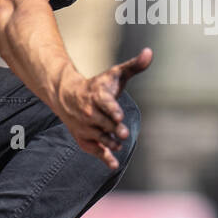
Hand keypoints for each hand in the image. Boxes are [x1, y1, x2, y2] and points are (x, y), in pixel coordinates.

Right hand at [56, 48, 152, 169]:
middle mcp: (89, 112)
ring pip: (100, 137)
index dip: (112, 109)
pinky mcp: (84, 139)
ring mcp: (86, 127)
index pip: (105, 103)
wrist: (67, 96)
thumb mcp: (115, 74)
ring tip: (119, 143)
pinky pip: (94, 150)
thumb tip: (150, 52)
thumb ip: (134, 65)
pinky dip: (104, 158)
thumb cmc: (98, 86)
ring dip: (110, 142)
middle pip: (104, 123)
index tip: (119, 116)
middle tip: (124, 133)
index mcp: (97, 95)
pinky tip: (114, 165)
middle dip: (113, 128)